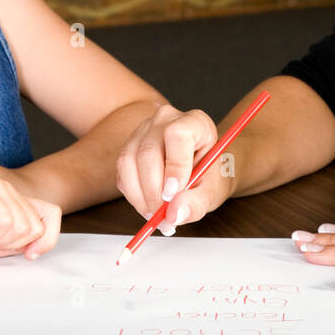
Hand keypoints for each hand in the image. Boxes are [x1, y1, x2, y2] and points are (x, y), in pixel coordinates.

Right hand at [0, 175, 61, 264]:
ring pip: (22, 226)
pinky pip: (4, 221)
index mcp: (8, 198)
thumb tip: (37, 244)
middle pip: (35, 227)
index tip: (30, 256)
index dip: (47, 238)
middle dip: (8, 243)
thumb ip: (15, 241)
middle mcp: (4, 187)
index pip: (50, 214)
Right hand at [115, 103, 231, 235]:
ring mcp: (143, 130)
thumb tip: (175, 213)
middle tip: (163, 215)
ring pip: (128, 162)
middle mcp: (166, 119)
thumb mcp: (213, 192)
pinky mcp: (129, 147)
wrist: (202, 172)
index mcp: (195, 122)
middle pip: (148, 151)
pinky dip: (133, 196)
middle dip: (153, 191)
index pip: (178, 134)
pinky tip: (149, 206)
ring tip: (157, 215)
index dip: (174, 166)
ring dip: (140, 196)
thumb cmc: (210, 176)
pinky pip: (122, 173)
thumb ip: (198, 202)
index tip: (173, 194)